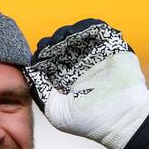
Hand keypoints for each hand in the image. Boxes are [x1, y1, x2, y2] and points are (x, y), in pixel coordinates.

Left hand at [24, 19, 148, 148]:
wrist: (120, 118)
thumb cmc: (87, 121)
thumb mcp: (55, 110)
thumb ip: (40, 90)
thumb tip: (27, 71)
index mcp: (65, 78)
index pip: (48, 60)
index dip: (40, 57)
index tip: (37, 60)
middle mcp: (78, 64)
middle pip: (59, 44)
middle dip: (50, 44)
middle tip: (46, 49)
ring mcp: (94, 53)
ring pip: (74, 35)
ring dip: (64, 35)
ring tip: (57, 41)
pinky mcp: (110, 44)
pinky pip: (94, 28)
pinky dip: (83, 27)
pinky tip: (72, 35)